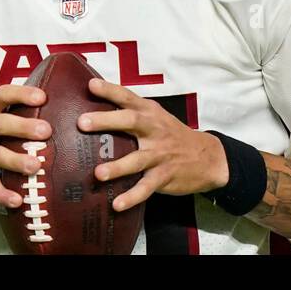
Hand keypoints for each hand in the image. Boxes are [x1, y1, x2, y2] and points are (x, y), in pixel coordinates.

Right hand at [0, 85, 50, 208]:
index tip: (42, 97)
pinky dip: (2, 193)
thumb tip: (59, 102)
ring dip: (15, 160)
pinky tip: (17, 200)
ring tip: (35, 166)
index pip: (3, 95)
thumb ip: (18, 109)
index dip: (21, 94)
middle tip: (46, 131)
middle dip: (23, 127)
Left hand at [77, 78, 228, 211]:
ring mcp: (160, 154)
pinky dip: (132, 197)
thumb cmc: (172, 135)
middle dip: (106, 121)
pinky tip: (117, 205)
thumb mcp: (157, 117)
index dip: (110, 90)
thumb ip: (131, 111)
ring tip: (98, 174)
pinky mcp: (164, 176)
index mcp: (150, 113)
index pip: (128, 97)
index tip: (91, 85)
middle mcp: (154, 130)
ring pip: (137, 159)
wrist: (208, 157)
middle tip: (82, 122)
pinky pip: (146, 187)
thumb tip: (94, 108)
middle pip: (131, 121)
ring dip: (117, 167)